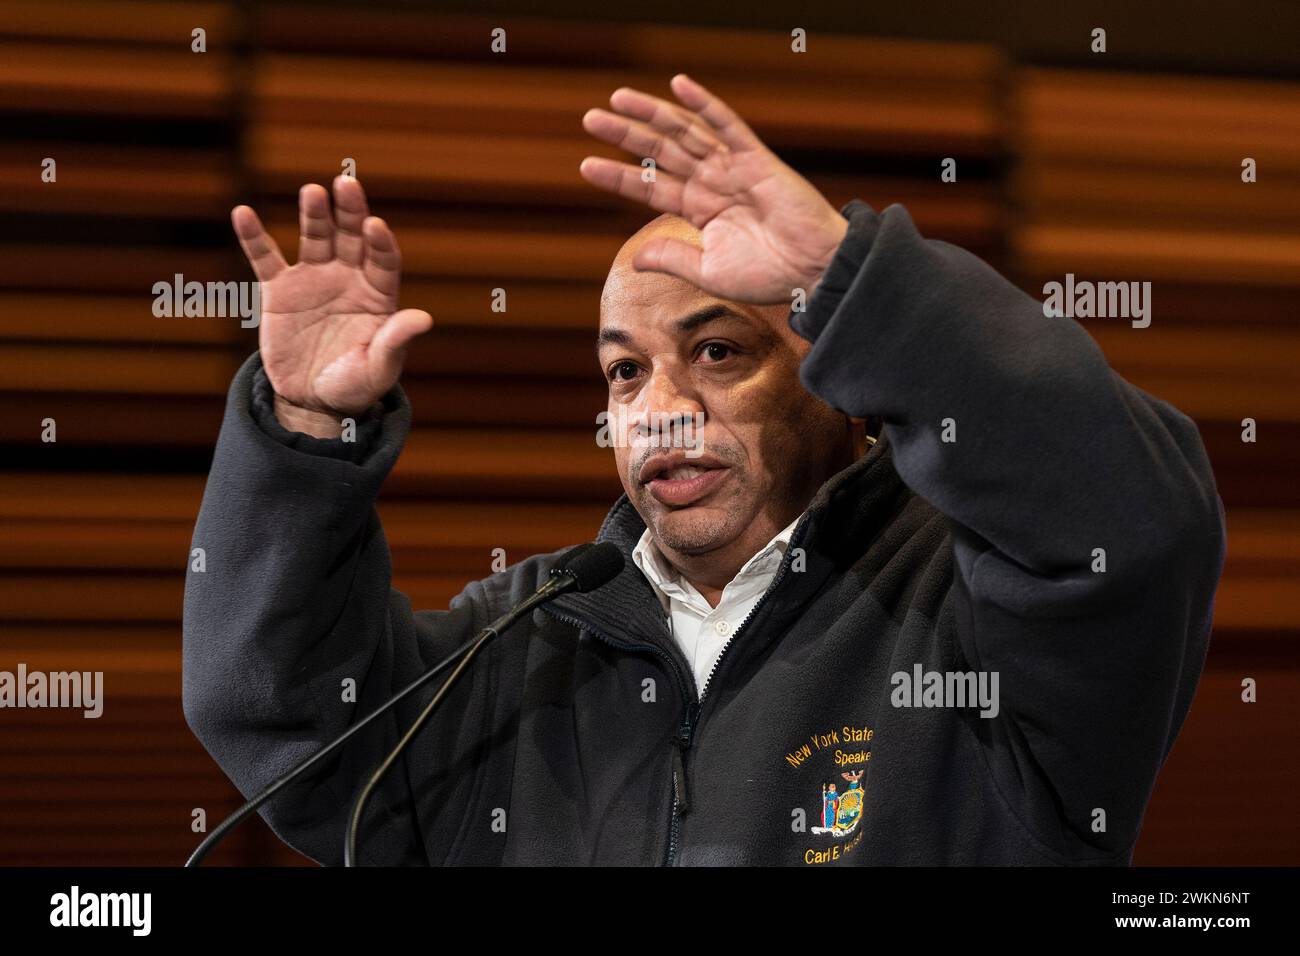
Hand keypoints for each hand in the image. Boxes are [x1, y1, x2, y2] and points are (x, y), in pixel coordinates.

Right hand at [231, 177, 431, 432]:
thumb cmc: (356, 385)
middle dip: (350, 211)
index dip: (381, 242)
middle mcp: (349, 278)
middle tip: (346, 184)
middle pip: (351, 237)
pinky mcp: (280, 291)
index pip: (384, 259)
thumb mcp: (379, 369)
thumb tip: (424, 318)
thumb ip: (396, 341)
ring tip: (312, 192)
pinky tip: (242, 213)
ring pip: (315, 238)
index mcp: (379, 294)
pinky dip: (254, 237)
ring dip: (314, 214)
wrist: (314, 401)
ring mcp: (314, 279)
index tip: (375, 226)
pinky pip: (265, 258)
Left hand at [579, 74, 847, 303]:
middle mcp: (712, 183)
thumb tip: (634, 258)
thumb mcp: (708, 272)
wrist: (813, 271)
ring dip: (653, 114)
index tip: (586, 165)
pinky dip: (705, 106)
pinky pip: (728, 126)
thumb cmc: (767, 276)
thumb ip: (672, 258)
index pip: (651, 186)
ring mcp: (733, 168)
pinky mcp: (757, 160)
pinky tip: (680, 87)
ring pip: (686, 133)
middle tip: (590, 118)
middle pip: (661, 152)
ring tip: (618, 99)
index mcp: (700, 210)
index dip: (619, 176)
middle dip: (626, 135)